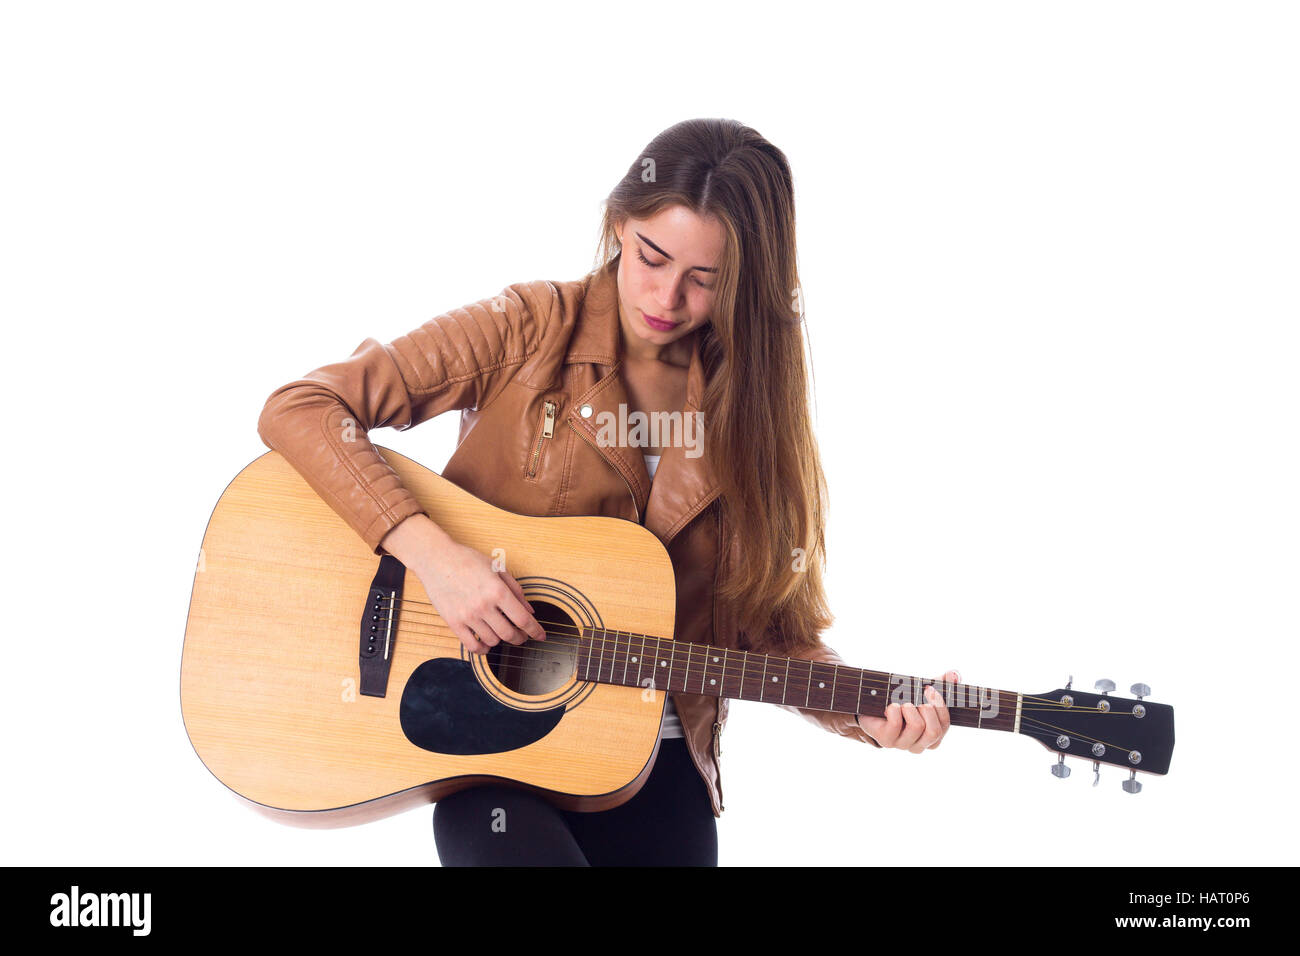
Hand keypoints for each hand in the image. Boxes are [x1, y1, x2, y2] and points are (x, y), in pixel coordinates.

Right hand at [416, 539, 546, 654]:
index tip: (541, 636)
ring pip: (492, 641)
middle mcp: (484, 605)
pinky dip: (482, 649)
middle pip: (509, 634)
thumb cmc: (468, 560)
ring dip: (501, 640)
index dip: (535, 630)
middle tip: (522, 635)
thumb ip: (516, 590)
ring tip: (501, 632)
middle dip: (520, 638)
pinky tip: (485, 643)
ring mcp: (468, 616)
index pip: (523, 619)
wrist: (437, 559)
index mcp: (497, 591)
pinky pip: (471, 646)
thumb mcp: (497, 569)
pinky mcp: (453, 622)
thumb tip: (530, 611)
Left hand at [855, 669, 959, 752]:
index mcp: (932, 736)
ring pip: (917, 727)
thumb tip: (955, 674)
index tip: (930, 688)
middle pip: (934, 731)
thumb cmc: (902, 700)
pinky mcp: (886, 740)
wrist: (872, 705)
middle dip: (929, 708)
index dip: (941, 705)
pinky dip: (894, 710)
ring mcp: (902, 744)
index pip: (945, 724)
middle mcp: (920, 744)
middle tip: (919, 693)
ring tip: (903, 702)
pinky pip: (896, 724)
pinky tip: (891, 706)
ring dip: (910, 708)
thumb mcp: (923, 691)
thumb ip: (941, 683)